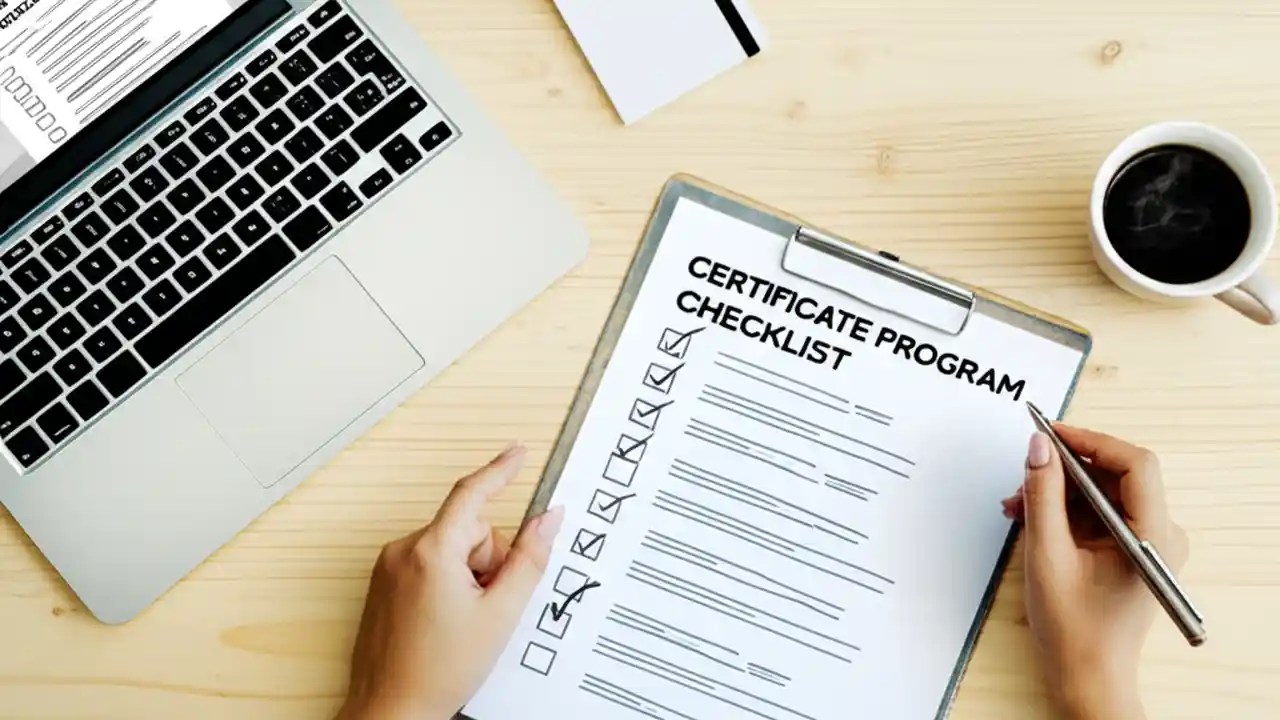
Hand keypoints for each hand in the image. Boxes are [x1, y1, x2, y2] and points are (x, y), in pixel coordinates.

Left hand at [337, 445, 564, 719]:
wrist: (391, 710)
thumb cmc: (439, 671)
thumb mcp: (501, 614)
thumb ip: (529, 559)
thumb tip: (549, 519)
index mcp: (431, 552)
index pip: (472, 494)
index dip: (500, 471)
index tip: (518, 453)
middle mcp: (403, 551)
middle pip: (469, 529)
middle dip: (489, 559)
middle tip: (490, 603)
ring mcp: (389, 567)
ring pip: (451, 548)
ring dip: (469, 574)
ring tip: (466, 619)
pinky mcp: (384, 583)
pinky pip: (429, 563)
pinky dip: (448, 582)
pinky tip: (447, 620)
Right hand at [1001, 426, 1188, 719]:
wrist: (1086, 675)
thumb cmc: (1074, 629)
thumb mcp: (1047, 554)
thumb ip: (1042, 495)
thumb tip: (1038, 447)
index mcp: (1152, 535)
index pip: (1134, 463)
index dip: (1091, 439)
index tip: (1050, 433)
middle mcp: (1159, 534)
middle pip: (1115, 474)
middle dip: (1064, 470)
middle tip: (1024, 474)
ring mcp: (1146, 541)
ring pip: (1102, 491)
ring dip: (1058, 491)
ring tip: (1018, 506)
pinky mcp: (1130, 548)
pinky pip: (1098, 511)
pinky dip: (1065, 509)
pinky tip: (1033, 518)